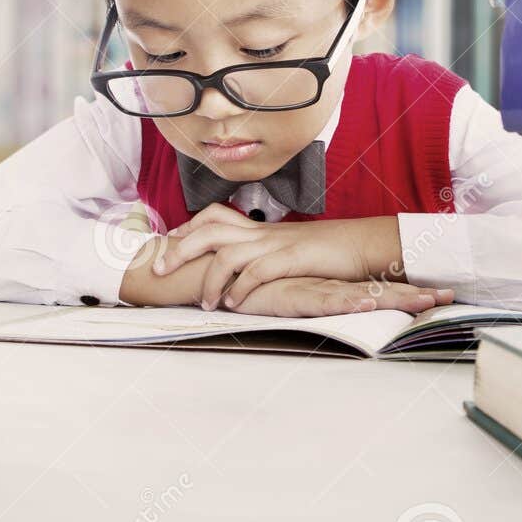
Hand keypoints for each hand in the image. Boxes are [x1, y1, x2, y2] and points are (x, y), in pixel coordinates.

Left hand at [151, 204, 403, 308]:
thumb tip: (245, 266)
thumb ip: (265, 253)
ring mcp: (276, 243)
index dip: (186, 228)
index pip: (213, 217)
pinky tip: (233, 304)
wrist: (363, 243)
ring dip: (209, 278)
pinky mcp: (292, 258)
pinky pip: (257, 271)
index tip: (166, 244)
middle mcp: (262, 232)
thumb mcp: (289, 248)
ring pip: (226, 250)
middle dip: (178, 249)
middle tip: (157, 269)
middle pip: (208, 229)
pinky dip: (240, 288)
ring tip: (203, 301)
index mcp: (260, 227)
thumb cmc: (328, 250)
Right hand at [230, 277, 452, 317]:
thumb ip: (319, 298)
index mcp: (337, 287)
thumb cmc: (261, 288)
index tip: (442, 294)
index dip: (410, 291)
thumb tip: (343, 304)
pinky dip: (353, 301)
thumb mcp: (298, 296)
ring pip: (366, 295)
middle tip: (450, 295)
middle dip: (417, 294)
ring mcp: (320, 290)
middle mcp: (334, 286)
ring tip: (427, 300)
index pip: (381, 289)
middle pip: (384, 291)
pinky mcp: (301, 297)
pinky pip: (331, 300)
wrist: (226, 278)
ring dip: (397, 298)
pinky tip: (371, 300)